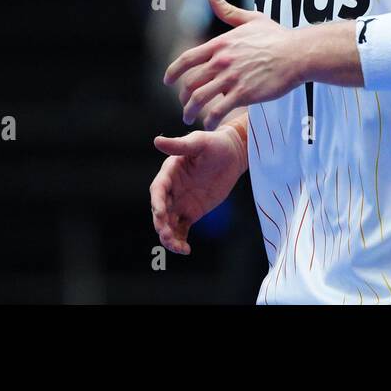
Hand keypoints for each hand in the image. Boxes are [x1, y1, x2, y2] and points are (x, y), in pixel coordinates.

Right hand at [150, 125, 246, 254]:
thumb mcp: (198, 142)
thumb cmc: (214, 144)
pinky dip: (181, 240)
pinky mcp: (192, 213)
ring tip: (178, 248)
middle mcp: (172, 190)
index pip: (158, 190)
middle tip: (167, 235)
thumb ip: (179, 145)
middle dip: (161, 224)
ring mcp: (181, 203)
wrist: (233, 154)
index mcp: (169, 173)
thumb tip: (157, 140)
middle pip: (160, 211)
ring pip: (169, 224)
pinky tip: (186, 250)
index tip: (160, 213)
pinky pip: (182, 229)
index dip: (156, 202)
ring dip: (169, 237)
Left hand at [163, 0, 303, 130]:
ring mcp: (231, 78)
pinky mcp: (244, 93)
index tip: (168, 81)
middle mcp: (221, 60)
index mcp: (220, 44)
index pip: (187, 59)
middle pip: (191, 82)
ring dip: (190, 111)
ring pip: (200, 98)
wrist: (297, 54)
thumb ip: (228, 11)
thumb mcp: (251, 19)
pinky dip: (210, 120)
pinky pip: (218, 111)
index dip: (173, 71)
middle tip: (185, 106)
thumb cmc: (277, 36)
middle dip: (183, 97)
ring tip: (190, 118)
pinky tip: (210, 125)